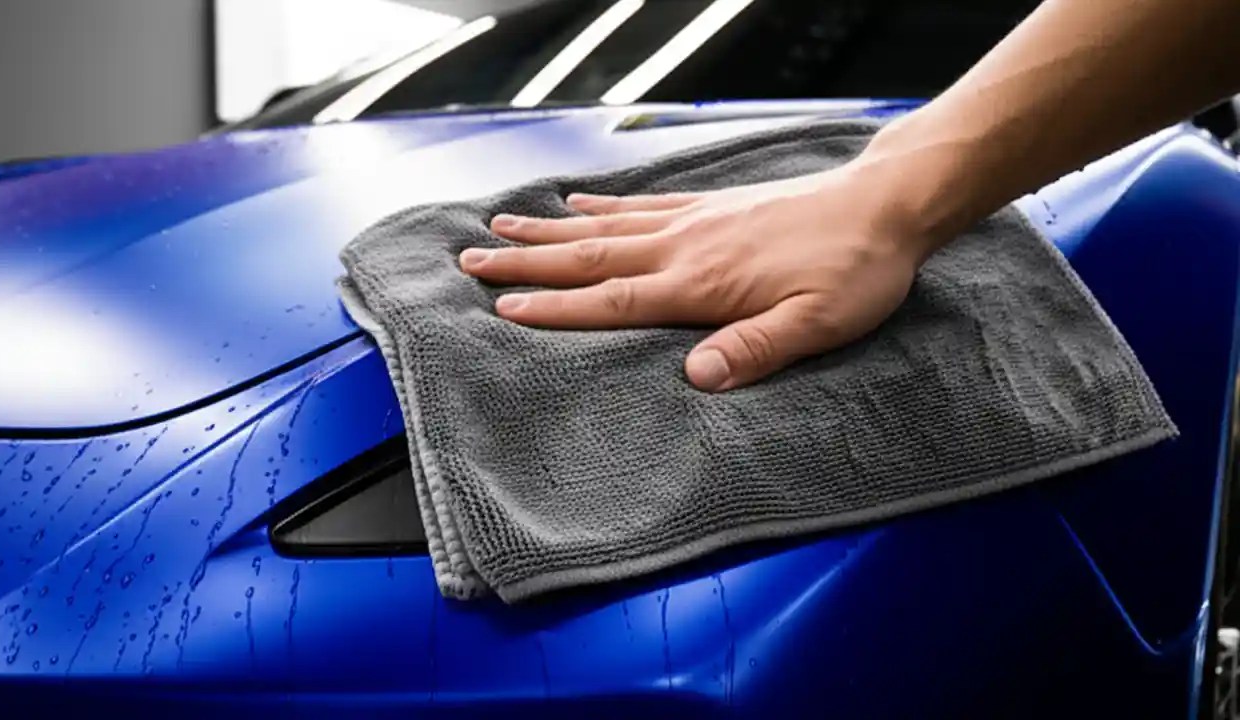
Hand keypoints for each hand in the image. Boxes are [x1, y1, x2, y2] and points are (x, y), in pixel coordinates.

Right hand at [459, 161, 936, 391]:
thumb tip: (697, 379)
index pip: (611, 300)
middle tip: (471, 261)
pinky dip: (603, 203)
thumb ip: (755, 351)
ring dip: (549, 230)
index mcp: (701, 284)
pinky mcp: (710, 206)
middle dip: (527, 262)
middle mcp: (684, 246)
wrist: (886, 205)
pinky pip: (641, 202)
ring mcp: (694, 220)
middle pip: (588, 257)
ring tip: (501, 226)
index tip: (502, 308)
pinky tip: (578, 201)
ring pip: (604, 226)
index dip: (555, 308)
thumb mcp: (818, 324)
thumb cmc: (857, 270)